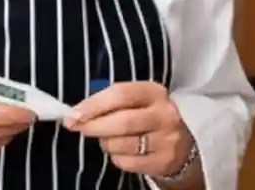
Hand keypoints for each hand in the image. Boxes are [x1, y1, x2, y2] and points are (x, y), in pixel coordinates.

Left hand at [64, 82, 194, 177]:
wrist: (180, 144)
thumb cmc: (147, 117)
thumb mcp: (137, 101)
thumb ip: (111, 102)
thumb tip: (76, 113)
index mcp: (154, 92)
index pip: (120, 94)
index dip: (94, 104)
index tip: (73, 113)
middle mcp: (164, 114)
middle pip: (122, 121)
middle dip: (94, 126)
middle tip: (78, 128)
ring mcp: (166, 139)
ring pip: (122, 144)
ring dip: (106, 143)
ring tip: (107, 139)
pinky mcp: (163, 161)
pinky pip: (128, 162)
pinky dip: (117, 158)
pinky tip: (121, 152)